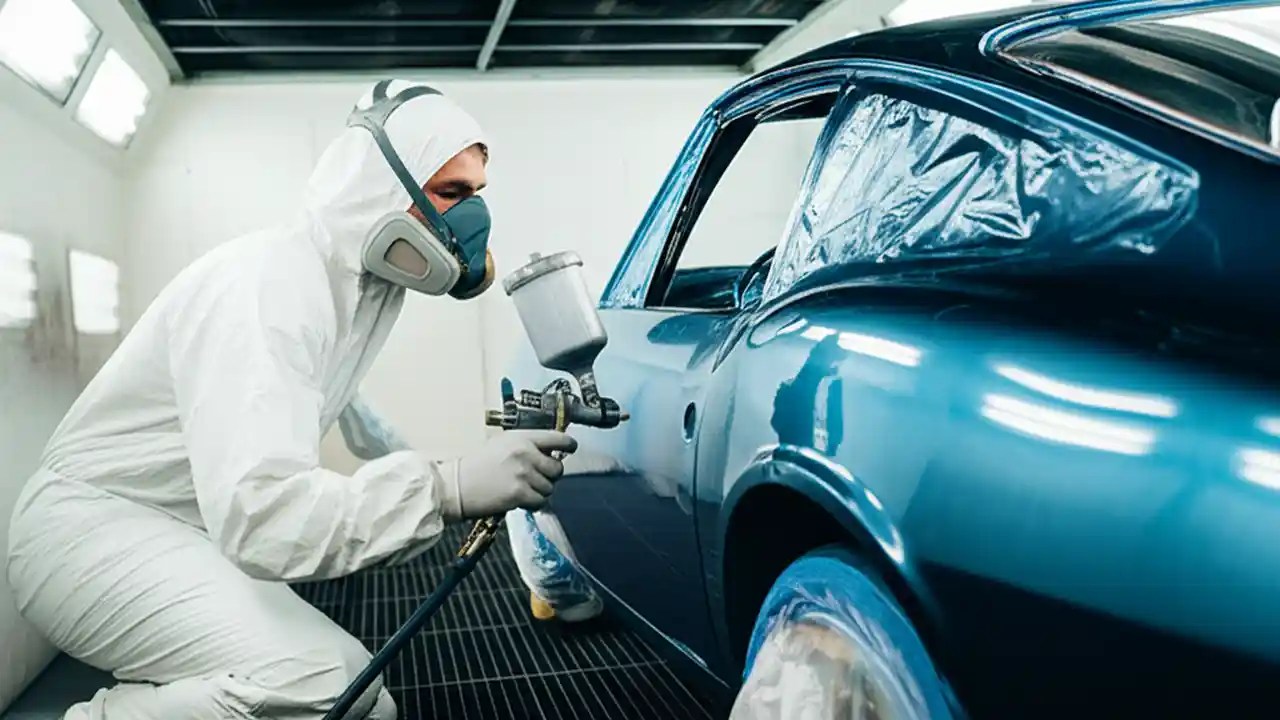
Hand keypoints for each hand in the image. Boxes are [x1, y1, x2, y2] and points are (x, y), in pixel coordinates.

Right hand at [448, 431, 577, 518]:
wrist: (456, 486)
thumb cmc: (476, 466)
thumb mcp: (501, 444)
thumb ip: (526, 446)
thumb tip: (550, 452)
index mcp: (521, 438)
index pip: (558, 438)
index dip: (568, 445)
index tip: (570, 448)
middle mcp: (525, 453)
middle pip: (558, 467)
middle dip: (550, 475)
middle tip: (535, 478)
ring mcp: (523, 474)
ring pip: (550, 487)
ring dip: (539, 491)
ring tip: (521, 489)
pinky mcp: (519, 493)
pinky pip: (540, 501)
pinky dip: (533, 503)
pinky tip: (520, 500)